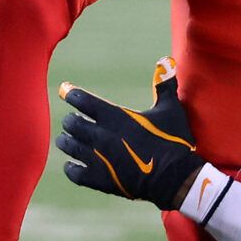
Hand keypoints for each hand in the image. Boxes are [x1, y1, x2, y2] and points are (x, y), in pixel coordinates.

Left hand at [57, 61, 205, 212]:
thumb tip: (166, 61)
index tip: (66, 90)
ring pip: (68, 146)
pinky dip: (70, 167)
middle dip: (71, 120)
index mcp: (115, 116)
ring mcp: (98, 159)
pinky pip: (74, 173)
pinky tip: (71, 164)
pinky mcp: (99, 180)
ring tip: (67, 139)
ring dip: (66, 141)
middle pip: (71, 123)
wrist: (175, 177)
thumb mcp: (171, 109)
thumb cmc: (174, 141)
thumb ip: (164, 85)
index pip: (82, 100)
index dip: (71, 93)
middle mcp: (101, 135)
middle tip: (73, 120)